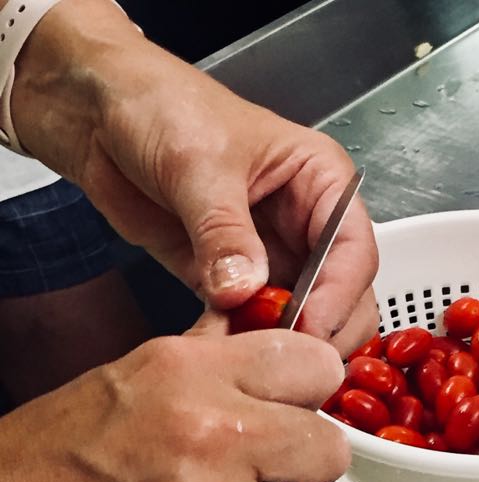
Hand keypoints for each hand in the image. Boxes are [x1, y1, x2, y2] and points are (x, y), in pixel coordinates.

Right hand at [0, 311, 349, 481]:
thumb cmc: (46, 459)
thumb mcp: (129, 380)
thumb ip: (210, 366)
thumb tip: (271, 350)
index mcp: (190, 375)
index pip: (315, 367)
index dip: (309, 392)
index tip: (297, 406)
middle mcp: (209, 438)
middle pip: (329, 451)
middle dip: (299, 464)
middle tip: (259, 471)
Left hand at [11, 0, 377, 340]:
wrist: (101, 115)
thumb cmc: (162, 107)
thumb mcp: (197, 164)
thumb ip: (223, 231)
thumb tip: (244, 289)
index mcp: (321, 183)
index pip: (354, 251)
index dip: (338, 295)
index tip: (310, 328)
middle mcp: (306, 226)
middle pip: (342, 297)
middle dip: (320, 330)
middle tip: (285, 353)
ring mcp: (272, 260)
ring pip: (303, 321)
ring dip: (281, 344)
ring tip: (250, 355)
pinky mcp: (233, 284)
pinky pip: (253, 328)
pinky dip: (242, 345)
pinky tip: (224, 350)